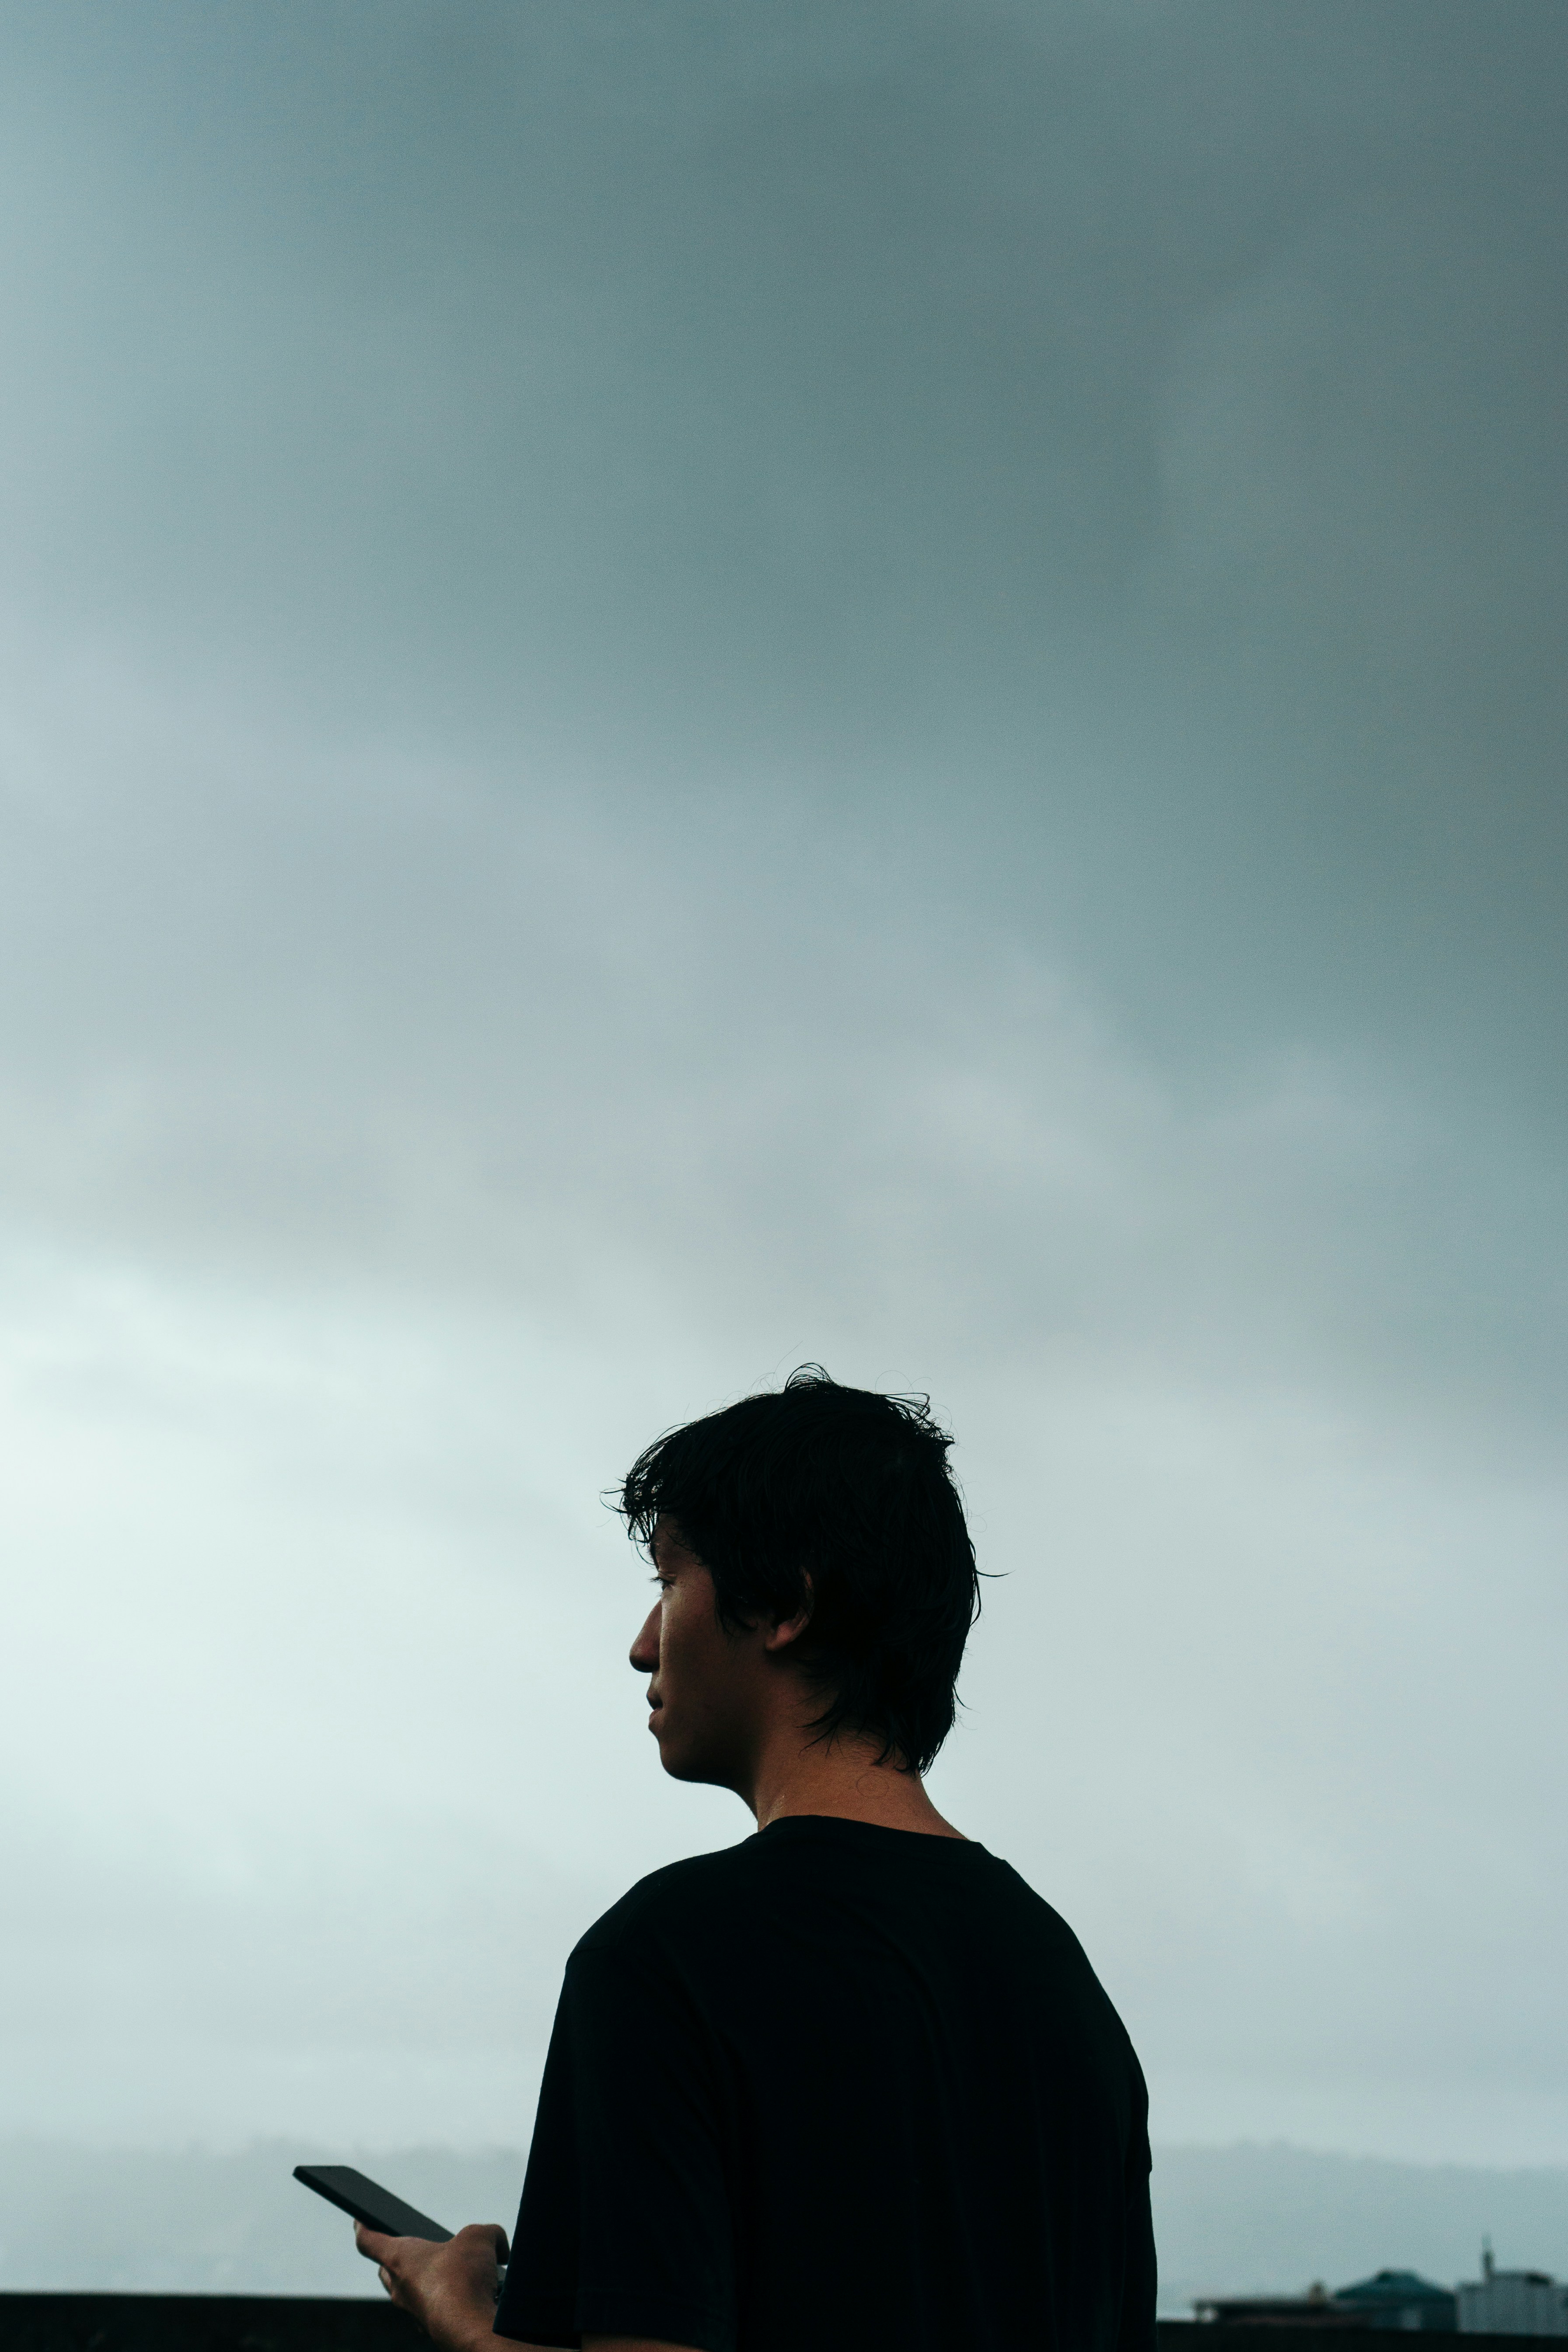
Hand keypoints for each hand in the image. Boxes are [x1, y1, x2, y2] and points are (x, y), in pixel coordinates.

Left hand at [355, 2219, 508, 2350]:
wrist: (471, 2327)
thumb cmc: (464, 2280)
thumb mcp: (481, 2237)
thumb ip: (489, 2234)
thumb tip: (499, 2249)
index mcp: (400, 2257)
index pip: (369, 2241)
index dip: (363, 2228)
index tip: (358, 2221)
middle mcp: (400, 2286)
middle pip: (386, 2269)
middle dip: (397, 2257)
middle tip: (418, 2247)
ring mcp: (413, 2311)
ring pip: (407, 2292)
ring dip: (424, 2281)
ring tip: (457, 2271)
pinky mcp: (429, 2327)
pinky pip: (429, 2309)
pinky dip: (443, 2301)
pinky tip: (467, 2296)